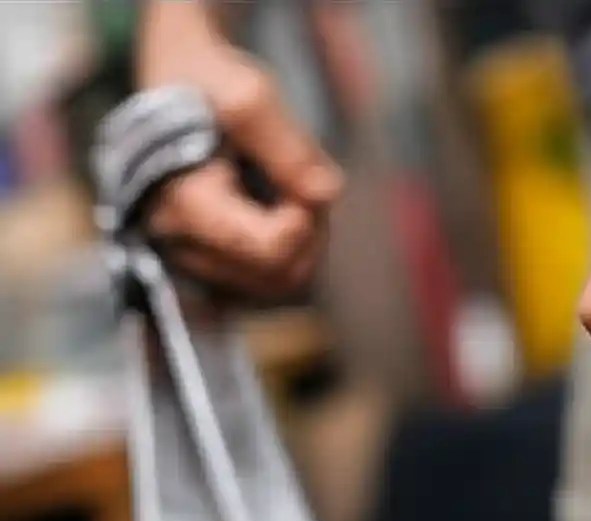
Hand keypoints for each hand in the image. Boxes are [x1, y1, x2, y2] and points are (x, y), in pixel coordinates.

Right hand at [135, 3, 342, 299]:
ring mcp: (191, 257)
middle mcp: (181, 243)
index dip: (305, 218)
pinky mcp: (205, 261)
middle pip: (281, 275)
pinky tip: (280, 210)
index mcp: (187, 205)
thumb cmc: (210, 83)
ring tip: (291, 190)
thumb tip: (326, 195)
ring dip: (303, 242)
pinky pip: (264, 280)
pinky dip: (286, 250)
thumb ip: (289, 148)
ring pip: (278, 283)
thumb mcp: (251, 96)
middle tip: (302, 179)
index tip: (301, 174)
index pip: (271, 250)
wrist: (176, 79)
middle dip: (309, 231)